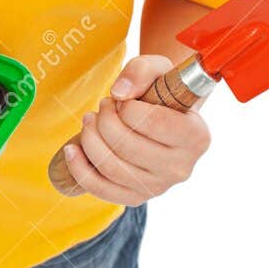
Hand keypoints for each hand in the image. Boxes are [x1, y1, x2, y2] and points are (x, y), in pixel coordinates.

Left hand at [60, 54, 210, 205]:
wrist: (165, 120)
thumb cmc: (163, 93)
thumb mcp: (159, 69)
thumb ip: (141, 71)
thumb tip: (119, 93)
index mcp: (196, 136)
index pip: (152, 122)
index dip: (127, 107)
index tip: (123, 100)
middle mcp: (182, 167)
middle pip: (127, 146)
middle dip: (104, 120)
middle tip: (103, 106)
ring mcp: (159, 187)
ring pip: (111, 167)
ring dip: (90, 138)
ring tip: (90, 120)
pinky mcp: (136, 197)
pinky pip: (101, 190)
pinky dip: (79, 169)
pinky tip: (72, 149)